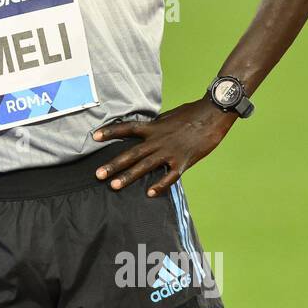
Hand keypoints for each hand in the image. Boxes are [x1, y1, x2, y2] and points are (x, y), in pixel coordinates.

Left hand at [91, 98, 236, 196]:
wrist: (213, 114)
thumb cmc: (191, 114)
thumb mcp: (168, 117)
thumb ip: (155, 126)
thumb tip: (144, 131)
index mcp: (153, 127)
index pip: (127, 128)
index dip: (110, 131)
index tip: (94, 136)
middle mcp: (157, 140)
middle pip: (131, 153)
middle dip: (113, 164)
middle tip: (97, 174)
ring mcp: (169, 152)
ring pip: (145, 166)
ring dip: (128, 176)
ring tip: (114, 186)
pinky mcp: (183, 161)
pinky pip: (169, 176)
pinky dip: (159, 185)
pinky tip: (149, 194)